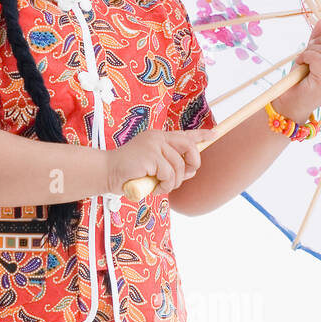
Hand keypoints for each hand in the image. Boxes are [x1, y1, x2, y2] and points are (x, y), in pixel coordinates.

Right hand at [107, 126, 221, 197]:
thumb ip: (171, 168)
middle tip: (186, 175)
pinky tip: (153, 187)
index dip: (201, 135)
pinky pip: (169, 174)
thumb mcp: (154, 170)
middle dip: (193, 163)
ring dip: (173, 182)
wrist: (106, 173)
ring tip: (160, 187)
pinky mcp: (150, 155)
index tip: (214, 134)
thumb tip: (191, 171)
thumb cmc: (128, 173)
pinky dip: (165, 186)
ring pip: (179, 166)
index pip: (184, 134)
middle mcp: (157, 138)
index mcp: (158, 138)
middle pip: (189, 146)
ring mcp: (154, 145)